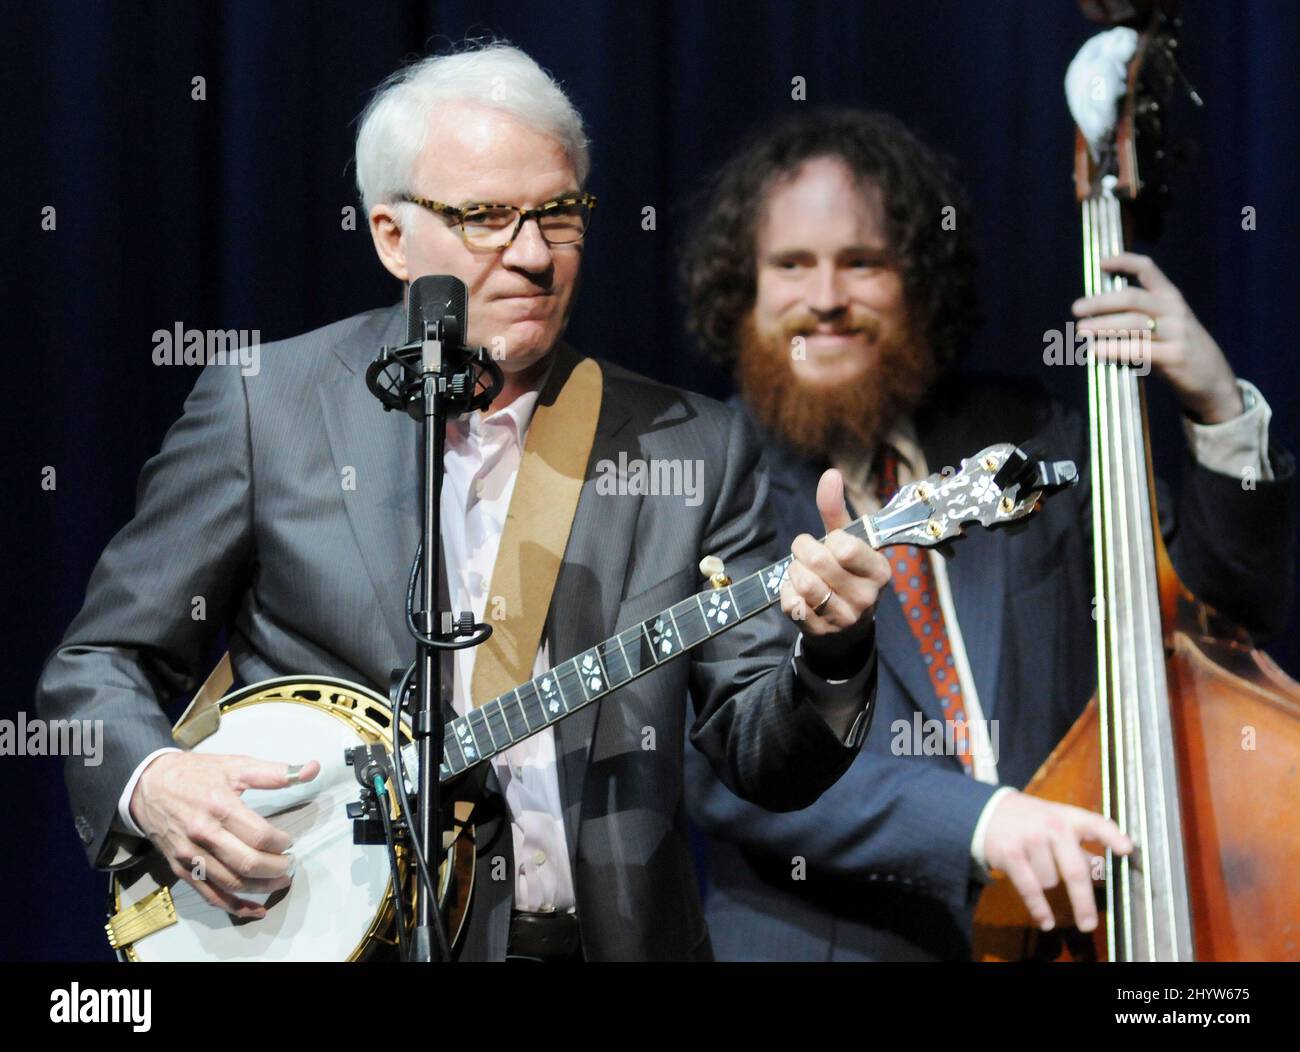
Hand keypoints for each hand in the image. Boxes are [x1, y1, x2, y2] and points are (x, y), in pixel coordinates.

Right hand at [130, 752, 319, 917]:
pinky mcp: (181, 868)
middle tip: (291, 864)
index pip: (259, 835)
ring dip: (261, 887)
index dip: (281, 842)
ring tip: (280, 881)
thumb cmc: (195, 774)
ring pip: (231, 882)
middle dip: (276, 868)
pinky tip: (255, 909)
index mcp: (219, 806)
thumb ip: (275, 772)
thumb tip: (313, 769)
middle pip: (247, 862)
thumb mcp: (235, 765)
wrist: (148, 785)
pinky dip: (234, 906)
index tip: (290, 841)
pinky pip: (209, 894)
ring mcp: (190, 854)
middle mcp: (203, 834)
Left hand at [781, 468, 890, 668]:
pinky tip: (799, 595)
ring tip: (803, 573)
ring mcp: (844, 618)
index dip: (828, 539)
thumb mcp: (845, 540)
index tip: (831, 543)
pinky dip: (787, 593)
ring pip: (802, 582)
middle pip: (816, 562)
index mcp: (879, 571)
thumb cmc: (845, 572)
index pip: (844, 547)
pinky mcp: (820, 632)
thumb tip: (830, 473)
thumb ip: (835, 509)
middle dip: (802, 551)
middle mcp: (866, 597)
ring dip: (794, 572)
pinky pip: (790, 603)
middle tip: (806, 554)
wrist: (844, 625)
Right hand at [983, 789, 1132, 931]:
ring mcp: (1030, 839)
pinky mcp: (1011, 853)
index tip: (1127, 850)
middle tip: (1089, 924)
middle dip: (1083, 901)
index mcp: (1067, 817)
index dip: (1112, 836)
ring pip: (1050, 882)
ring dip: (1046, 883)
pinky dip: (1039, 908)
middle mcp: (1051, 826)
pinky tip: (1046, 920)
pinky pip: (1030, 889)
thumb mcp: (1054, 821)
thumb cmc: (1029, 820)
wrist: (986, 812)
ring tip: (1035, 866)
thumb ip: (1077, 843)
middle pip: (1075, 871)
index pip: (1095, 823)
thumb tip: (1101, 870)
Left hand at [1072, 252, 1242, 423]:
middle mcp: (1175, 311)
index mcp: (1172, 298)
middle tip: (1076, 309)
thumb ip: (1140, 317)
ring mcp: (1177, 333)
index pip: (1148, 270)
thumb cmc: (1179, 351)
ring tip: (1081, 330)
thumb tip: (1096, 314)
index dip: (1124, 262)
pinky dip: (1115, 349)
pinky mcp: (1175, 357)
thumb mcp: (1167, 326)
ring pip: (1134, 323)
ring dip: (1103, 325)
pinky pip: (1140, 350)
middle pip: (1133, 298)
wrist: (1214, 381)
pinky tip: (1097, 351)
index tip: (1100, 263)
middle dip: (1101, 302)